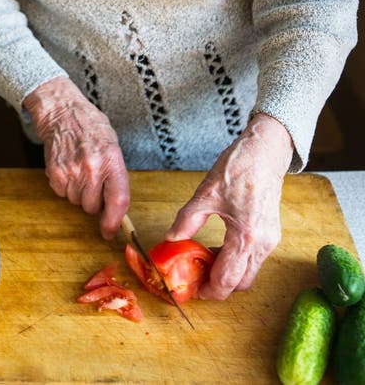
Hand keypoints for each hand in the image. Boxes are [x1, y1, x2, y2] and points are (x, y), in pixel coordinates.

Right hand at [23, 76, 129, 238]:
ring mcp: (72, 172)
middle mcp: (92, 169)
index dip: (114, 222)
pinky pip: (62, 194)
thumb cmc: (89, 126)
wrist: (62, 112)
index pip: (118, 200)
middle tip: (92, 180)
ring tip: (79, 170)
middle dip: (94, 200)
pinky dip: (65, 186)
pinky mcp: (56, 174)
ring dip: (79, 193)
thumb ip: (115, 173)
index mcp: (112, 160)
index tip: (110, 232)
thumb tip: (117, 203)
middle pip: (94, 207)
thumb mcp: (112, 145)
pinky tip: (68, 168)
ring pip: (77, 202)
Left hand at [163, 113, 293, 300]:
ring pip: (249, 272)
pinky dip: (237, 260)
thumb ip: (187, 220)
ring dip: (229, 273)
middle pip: (241, 283)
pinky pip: (254, 258)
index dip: (209, 291)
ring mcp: (270, 240)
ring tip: (205, 259)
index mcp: (245, 236)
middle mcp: (262, 244)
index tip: (193, 290)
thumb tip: (171, 239)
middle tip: (197, 276)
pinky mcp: (271, 233)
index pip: (227, 280)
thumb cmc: (238, 168)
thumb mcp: (206, 193)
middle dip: (219, 286)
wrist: (265, 151)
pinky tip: (219, 247)